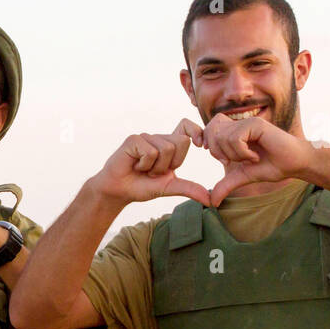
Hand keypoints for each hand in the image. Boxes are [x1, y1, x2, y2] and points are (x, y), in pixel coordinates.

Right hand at [90, 119, 210, 206]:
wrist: (118, 192)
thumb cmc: (142, 187)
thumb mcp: (169, 188)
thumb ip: (189, 189)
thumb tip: (211, 200)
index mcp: (169, 146)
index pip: (186, 127)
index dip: (195, 130)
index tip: (201, 145)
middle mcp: (158, 138)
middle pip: (181, 142)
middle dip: (170, 164)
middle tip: (154, 171)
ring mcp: (146, 137)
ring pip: (166, 148)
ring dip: (155, 167)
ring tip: (143, 170)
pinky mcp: (134, 140)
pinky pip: (150, 151)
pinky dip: (145, 165)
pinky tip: (135, 166)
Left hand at [202, 113, 315, 205]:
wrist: (295, 164)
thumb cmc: (273, 167)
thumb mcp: (243, 177)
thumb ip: (226, 185)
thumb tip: (212, 202)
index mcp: (235, 132)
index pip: (210, 130)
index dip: (210, 145)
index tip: (223, 160)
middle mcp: (240, 124)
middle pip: (212, 131)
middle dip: (219, 151)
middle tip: (235, 161)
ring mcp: (248, 122)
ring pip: (223, 136)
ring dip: (234, 154)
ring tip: (251, 158)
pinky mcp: (256, 124)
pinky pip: (235, 138)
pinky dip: (242, 152)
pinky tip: (255, 156)